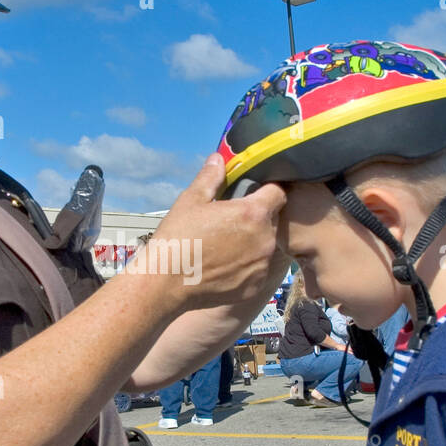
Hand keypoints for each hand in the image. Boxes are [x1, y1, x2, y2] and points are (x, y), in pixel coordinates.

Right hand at [133, 155, 286, 310]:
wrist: (167, 282)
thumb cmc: (178, 237)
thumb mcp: (191, 200)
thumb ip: (211, 177)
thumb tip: (219, 159)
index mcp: (253, 213)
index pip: (278, 193)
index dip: (267, 191)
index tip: (254, 194)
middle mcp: (265, 239)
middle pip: (273, 221)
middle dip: (258, 218)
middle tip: (232, 222)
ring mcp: (261, 265)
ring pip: (266, 246)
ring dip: (253, 243)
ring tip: (226, 246)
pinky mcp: (255, 286)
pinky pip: (258, 270)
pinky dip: (247, 267)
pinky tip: (225, 265)